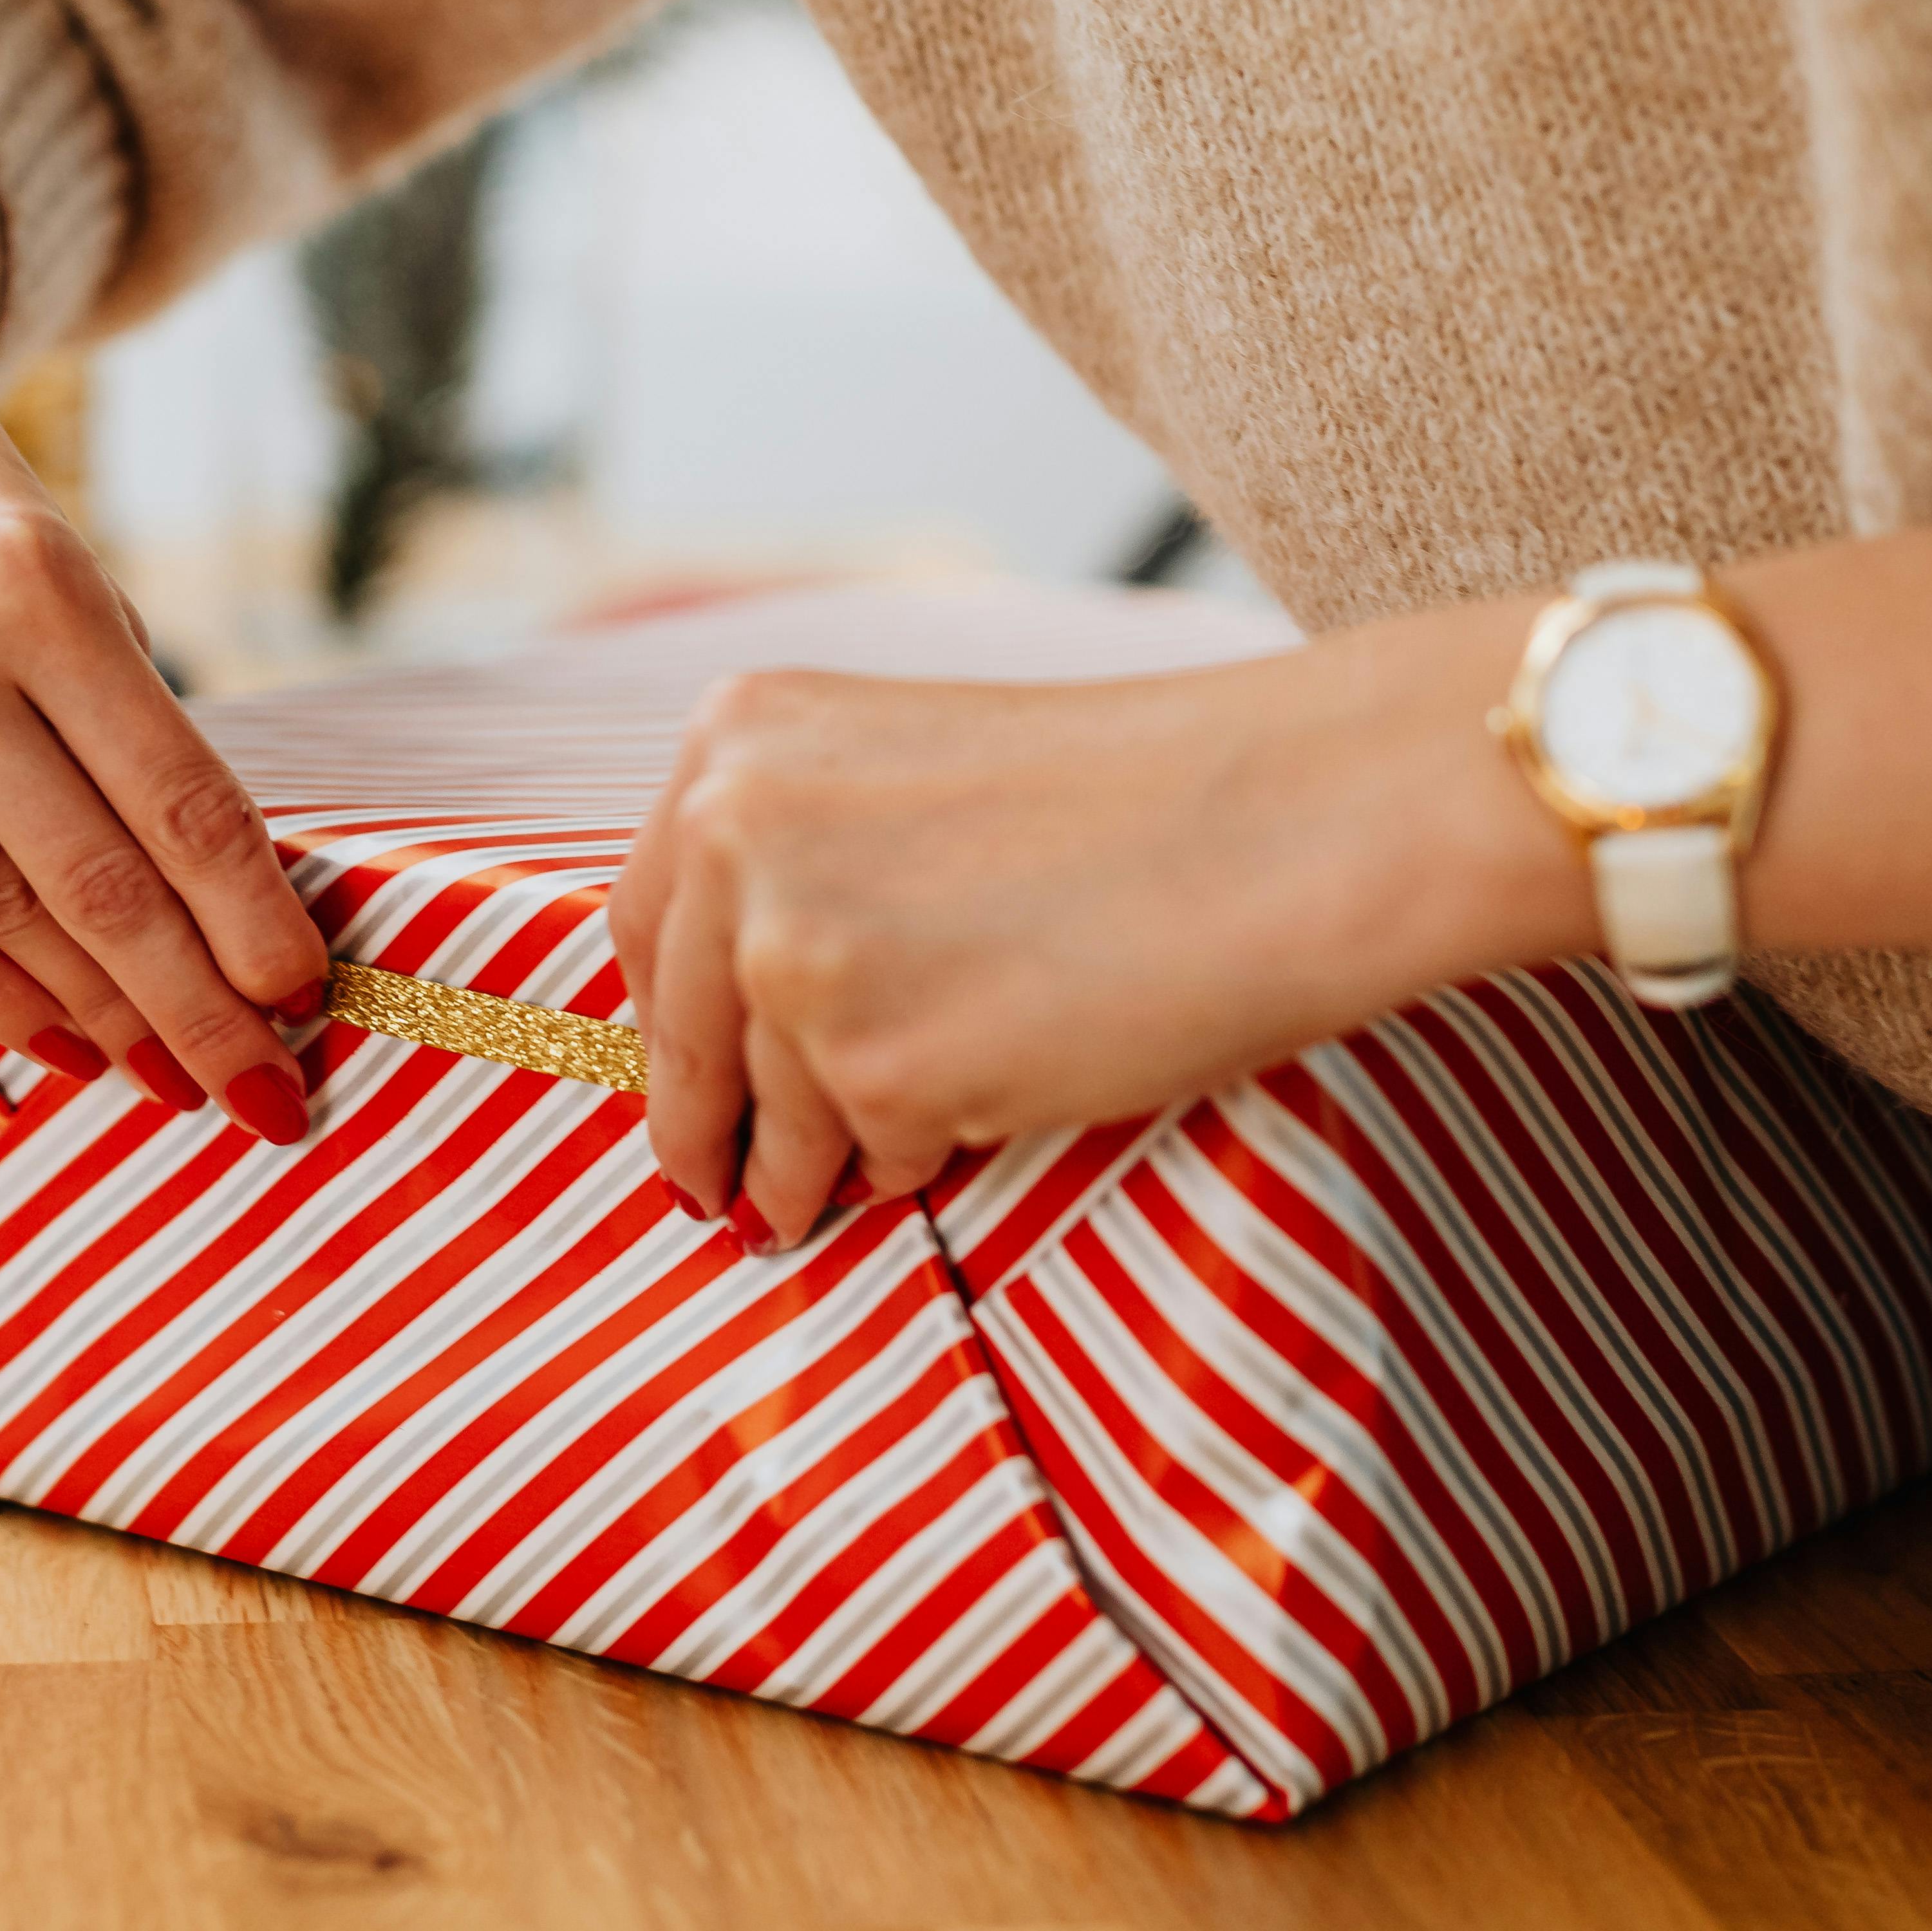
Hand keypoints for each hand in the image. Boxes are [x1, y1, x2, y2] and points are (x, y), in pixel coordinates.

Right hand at [0, 73, 328, 1141]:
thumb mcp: (57, 558)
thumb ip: (120, 711)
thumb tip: (213, 904)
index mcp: (35, 585)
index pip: (180, 800)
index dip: (254, 922)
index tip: (313, 1005)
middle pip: (98, 887)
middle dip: (198, 1012)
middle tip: (273, 1099)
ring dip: (103, 1021)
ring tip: (180, 1080)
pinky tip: (63, 1045)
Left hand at [607, 603, 1576, 1249]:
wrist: (1285, 821)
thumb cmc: (1134, 797)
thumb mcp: (906, 773)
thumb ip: (799, 855)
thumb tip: (727, 1009)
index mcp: (738, 738)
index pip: (646, 918)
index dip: (663, 1016)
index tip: (675, 1078)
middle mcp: (736, 832)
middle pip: (680, 1029)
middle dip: (697, 1126)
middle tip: (712, 1192)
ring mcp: (794, 953)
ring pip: (766, 1111)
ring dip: (799, 1165)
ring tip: (832, 1191)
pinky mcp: (872, 1067)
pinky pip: (860, 1159)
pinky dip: (899, 1166)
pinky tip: (957, 1138)